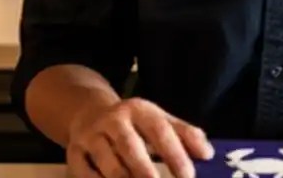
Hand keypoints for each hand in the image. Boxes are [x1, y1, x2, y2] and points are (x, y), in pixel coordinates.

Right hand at [66, 97, 214, 177]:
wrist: (87, 112)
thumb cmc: (133, 124)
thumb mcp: (158, 120)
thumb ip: (185, 134)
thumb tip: (208, 154)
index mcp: (138, 110)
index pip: (160, 131)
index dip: (175, 155)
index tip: (189, 177)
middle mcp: (113, 121)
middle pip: (131, 149)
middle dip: (147, 174)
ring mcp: (91, 137)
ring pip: (109, 167)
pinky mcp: (74, 154)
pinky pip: (86, 176)